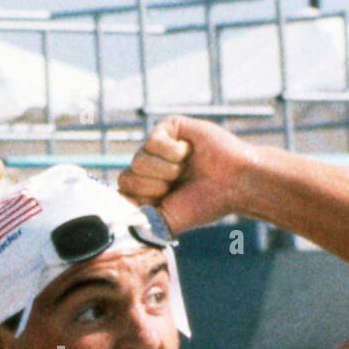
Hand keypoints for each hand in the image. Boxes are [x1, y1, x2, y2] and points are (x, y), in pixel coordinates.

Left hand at [117, 115, 255, 233]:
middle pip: (127, 176)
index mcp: (146, 188)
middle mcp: (148, 167)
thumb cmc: (205, 202)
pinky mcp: (167, 127)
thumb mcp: (167, 221)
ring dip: (167, 169)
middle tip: (179, 184)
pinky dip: (173, 152)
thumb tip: (113, 220)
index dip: (144, 198)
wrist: (235, 182)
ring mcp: (156, 146)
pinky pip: (153, 141)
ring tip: (186, 168)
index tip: (167, 200)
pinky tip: (189, 151)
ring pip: (139, 159)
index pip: (122, 192)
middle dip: (155, 186)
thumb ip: (140, 221)